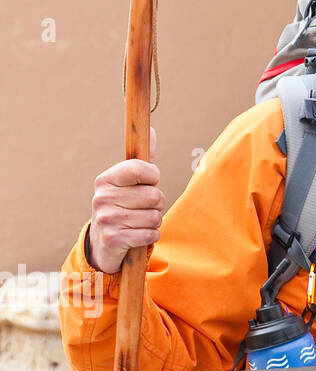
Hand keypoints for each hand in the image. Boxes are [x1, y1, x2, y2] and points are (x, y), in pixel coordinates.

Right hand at [87, 127, 164, 273]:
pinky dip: (151, 235)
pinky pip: (151, 234)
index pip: (139, 168)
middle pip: (154, 196)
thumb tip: (152, 131)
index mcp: (105, 179)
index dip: (152, 175)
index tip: (149, 181)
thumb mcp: (130, 181)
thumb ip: (143, 159)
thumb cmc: (124, 204)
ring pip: (155, 216)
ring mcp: (106, 219)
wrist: (104, 240)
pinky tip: (138, 234)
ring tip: (139, 220)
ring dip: (154, 220)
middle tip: (143, 206)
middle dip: (157, 203)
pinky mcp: (113, 239)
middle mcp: (102, 198)